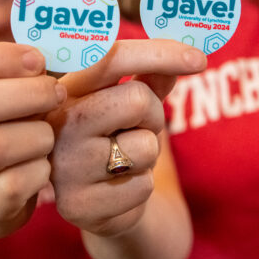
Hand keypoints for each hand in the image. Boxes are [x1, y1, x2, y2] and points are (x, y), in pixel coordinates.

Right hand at [0, 41, 64, 237]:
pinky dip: (38, 173)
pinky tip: (45, 166)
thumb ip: (25, 65)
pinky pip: (12, 187)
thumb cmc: (8, 124)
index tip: (37, 60)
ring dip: (37, 135)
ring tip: (50, 133)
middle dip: (27, 93)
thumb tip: (68, 42)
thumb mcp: (5, 89)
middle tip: (57, 93)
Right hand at [47, 39, 205, 236]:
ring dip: (148, 154)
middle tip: (140, 127)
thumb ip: (153, 78)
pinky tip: (120, 188)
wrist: (99, 202)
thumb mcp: (131, 101)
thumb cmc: (117, 137)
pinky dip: (142, 186)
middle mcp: (58, 122)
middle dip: (153, 115)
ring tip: (125, 159)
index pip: (113, 57)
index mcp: (68, 87)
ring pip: (144, 146)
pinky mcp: (78, 204)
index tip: (200, 60)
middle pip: (137, 99)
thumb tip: (188, 56)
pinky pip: (142, 186)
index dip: (160, 53)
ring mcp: (65, 165)